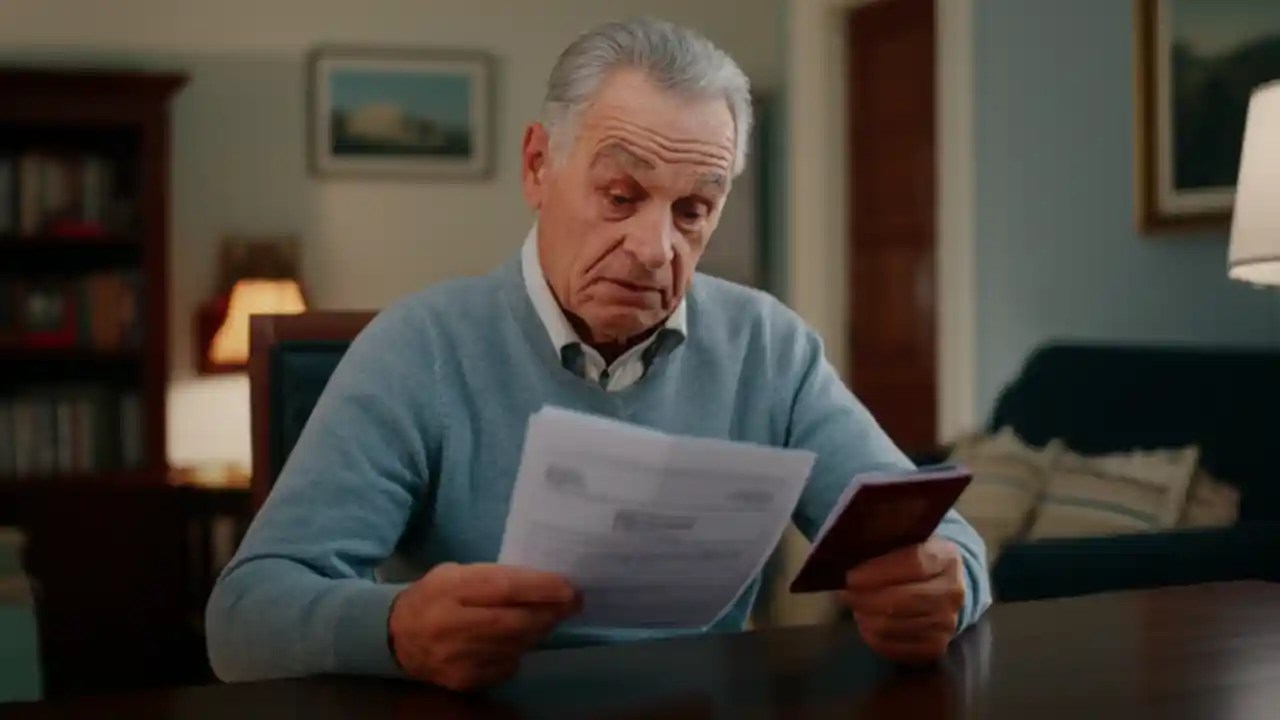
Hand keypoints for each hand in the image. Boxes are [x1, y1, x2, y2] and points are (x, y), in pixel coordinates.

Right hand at [388, 562, 580, 690]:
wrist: (397, 637)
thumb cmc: (435, 596)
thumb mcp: (456, 573)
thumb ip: (493, 577)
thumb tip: (541, 583)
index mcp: (449, 590)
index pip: (504, 588)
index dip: (541, 589)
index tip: (569, 588)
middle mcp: (451, 625)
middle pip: (514, 622)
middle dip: (549, 612)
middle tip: (573, 603)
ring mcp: (457, 658)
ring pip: (514, 646)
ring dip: (538, 631)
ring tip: (550, 617)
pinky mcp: (463, 680)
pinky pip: (505, 666)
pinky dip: (518, 651)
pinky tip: (519, 640)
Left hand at [839, 537, 964, 664]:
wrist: (943, 587)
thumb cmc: (912, 560)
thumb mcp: (904, 542)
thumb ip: (882, 546)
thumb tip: (847, 556)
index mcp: (946, 557)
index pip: (913, 564)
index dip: (878, 572)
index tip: (851, 577)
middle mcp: (953, 591)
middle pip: (904, 600)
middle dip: (868, 599)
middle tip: (847, 595)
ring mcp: (947, 622)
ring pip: (896, 625)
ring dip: (868, 618)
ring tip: (856, 608)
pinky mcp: (937, 646)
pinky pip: (897, 649)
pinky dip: (874, 638)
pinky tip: (866, 626)